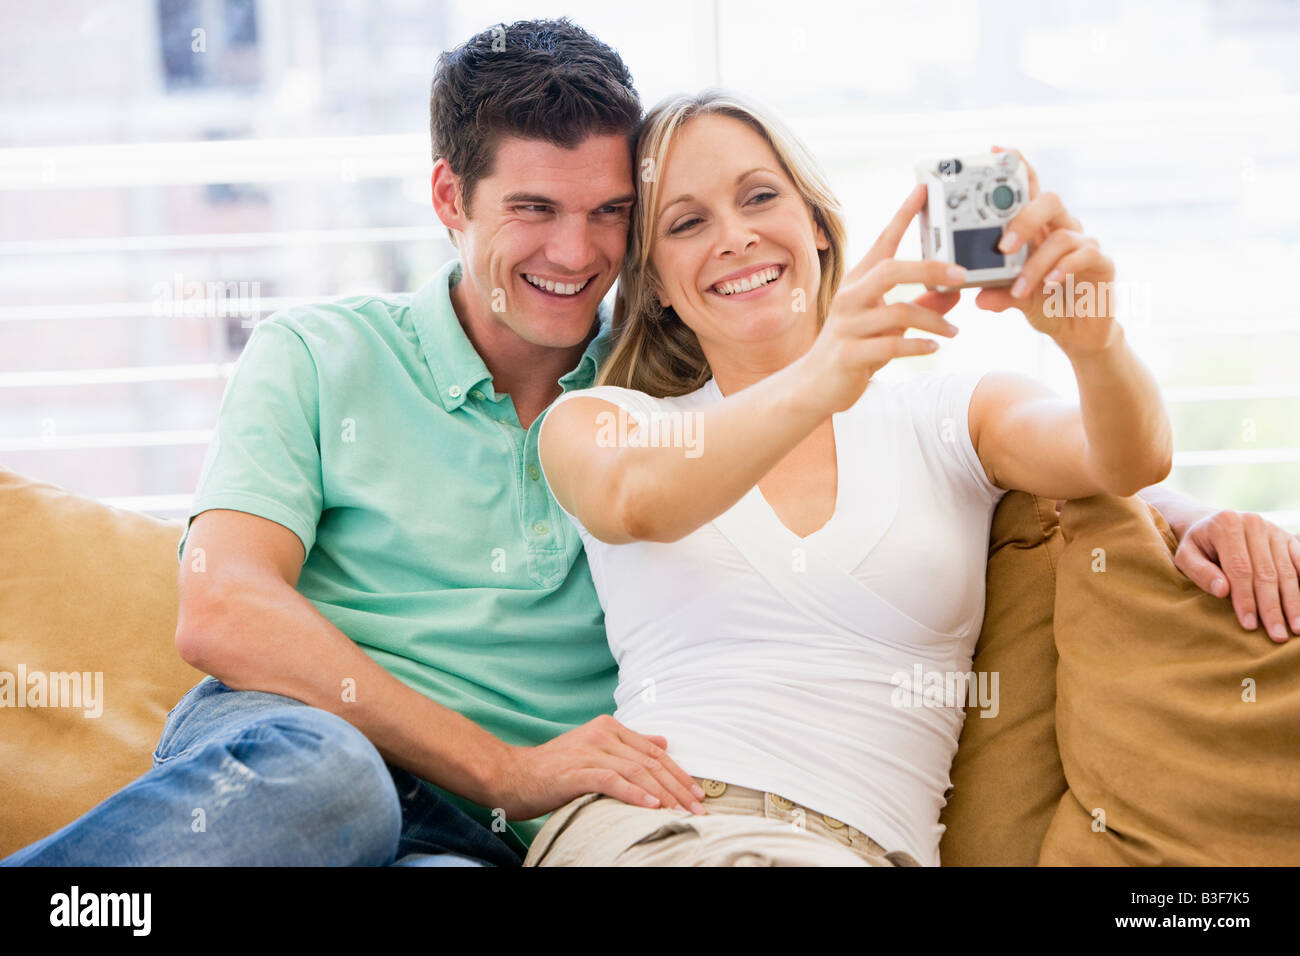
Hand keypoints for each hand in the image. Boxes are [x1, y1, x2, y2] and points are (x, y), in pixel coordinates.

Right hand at [487, 714, 706, 820]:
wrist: (512, 775)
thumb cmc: (554, 768)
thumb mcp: (594, 749)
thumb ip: (628, 744)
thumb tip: (664, 741)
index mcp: (609, 727)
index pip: (653, 751)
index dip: (678, 772)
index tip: (697, 793)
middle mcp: (602, 735)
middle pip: (650, 762)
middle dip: (677, 786)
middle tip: (698, 808)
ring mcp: (590, 751)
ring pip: (637, 772)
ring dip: (663, 794)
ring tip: (682, 812)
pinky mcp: (578, 770)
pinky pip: (614, 781)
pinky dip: (635, 794)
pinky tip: (652, 806)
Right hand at [802, 183, 963, 413]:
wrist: (815, 385)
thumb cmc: (854, 348)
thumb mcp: (888, 324)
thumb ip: (919, 306)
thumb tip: (954, 294)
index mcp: (858, 282)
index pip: (883, 241)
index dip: (903, 215)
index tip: (924, 190)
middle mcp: (850, 297)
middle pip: (892, 270)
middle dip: (930, 269)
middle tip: (961, 275)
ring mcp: (847, 326)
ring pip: (899, 312)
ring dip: (934, 321)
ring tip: (954, 330)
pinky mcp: (850, 354)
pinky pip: (892, 346)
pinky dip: (918, 346)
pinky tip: (934, 348)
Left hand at [972, 145, 1119, 356]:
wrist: (1077, 332)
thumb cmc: (1044, 304)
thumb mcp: (1013, 298)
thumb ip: (997, 292)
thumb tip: (979, 299)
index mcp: (1037, 228)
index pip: (1028, 189)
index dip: (1017, 166)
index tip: (998, 150)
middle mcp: (1061, 228)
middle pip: (1048, 200)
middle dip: (1023, 217)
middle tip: (1002, 245)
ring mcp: (1083, 243)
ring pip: (1061, 236)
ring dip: (1035, 265)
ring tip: (1019, 289)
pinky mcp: (1101, 263)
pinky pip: (1085, 254)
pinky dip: (1064, 268)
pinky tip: (1049, 284)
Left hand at [1173, 509, 1299, 641]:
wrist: (1213, 524)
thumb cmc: (1197, 546)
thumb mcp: (1185, 556)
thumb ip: (1199, 572)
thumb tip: (1223, 591)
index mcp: (1226, 524)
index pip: (1239, 569)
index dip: (1245, 598)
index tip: (1249, 625)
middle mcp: (1253, 523)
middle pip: (1266, 573)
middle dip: (1272, 607)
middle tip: (1277, 635)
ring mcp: (1273, 530)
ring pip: (1287, 571)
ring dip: (1293, 602)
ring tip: (1296, 628)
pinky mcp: (1288, 538)